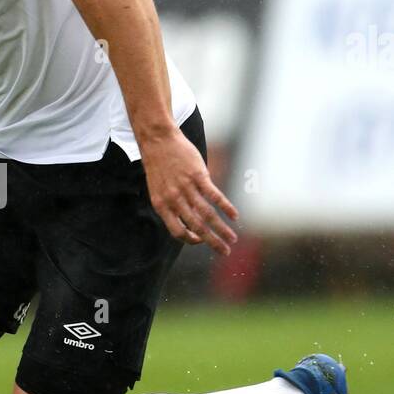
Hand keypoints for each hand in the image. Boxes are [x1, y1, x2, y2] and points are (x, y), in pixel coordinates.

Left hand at [140, 127, 237, 255]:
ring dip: (222, 229)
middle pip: (196, 227)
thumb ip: (172, 204)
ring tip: (232, 239)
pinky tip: (235, 216)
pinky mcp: (198, 176)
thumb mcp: (158, 188)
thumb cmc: (159, 165)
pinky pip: (214, 196)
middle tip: (225, 252)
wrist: (158, 140)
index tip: (201, 241)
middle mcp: (173, 200)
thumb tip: (188, 218)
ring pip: (207, 215)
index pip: (177, 231)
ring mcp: (186, 188)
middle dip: (212, 242)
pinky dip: (226, 207)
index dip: (190, 240)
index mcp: (161, 206)